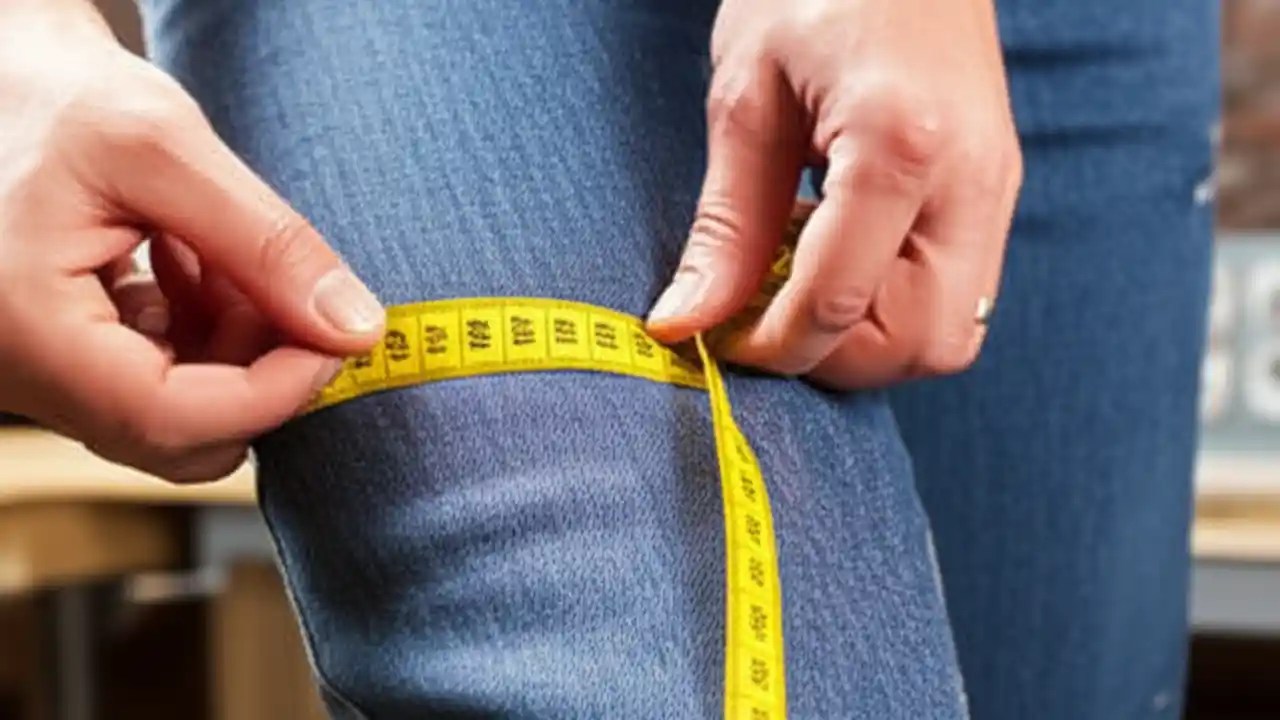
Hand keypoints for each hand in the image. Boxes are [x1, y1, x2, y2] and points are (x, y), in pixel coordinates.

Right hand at [0, 1, 383, 481]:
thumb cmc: (53, 92)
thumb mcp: (164, 147)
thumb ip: (265, 242)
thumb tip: (354, 329)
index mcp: (23, 325)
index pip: (166, 417)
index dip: (274, 393)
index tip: (341, 341)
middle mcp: (17, 370)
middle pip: (178, 433)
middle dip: (258, 368)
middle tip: (289, 286)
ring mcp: (37, 373)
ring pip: (177, 410)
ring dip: (233, 341)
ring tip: (221, 249)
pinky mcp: (61, 360)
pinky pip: (155, 380)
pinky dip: (203, 331)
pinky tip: (196, 261)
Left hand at [646, 0, 1021, 387]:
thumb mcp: (746, 97)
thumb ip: (725, 226)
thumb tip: (685, 325)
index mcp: (901, 143)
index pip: (837, 304)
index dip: (766, 346)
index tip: (715, 343)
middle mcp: (971, 182)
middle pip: (918, 346)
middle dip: (831, 356)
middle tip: (764, 314)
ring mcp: (998, 191)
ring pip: (948, 339)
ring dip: (866, 341)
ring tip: (803, 280)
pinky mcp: (998, 195)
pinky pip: (957, 302)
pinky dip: (895, 311)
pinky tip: (843, 260)